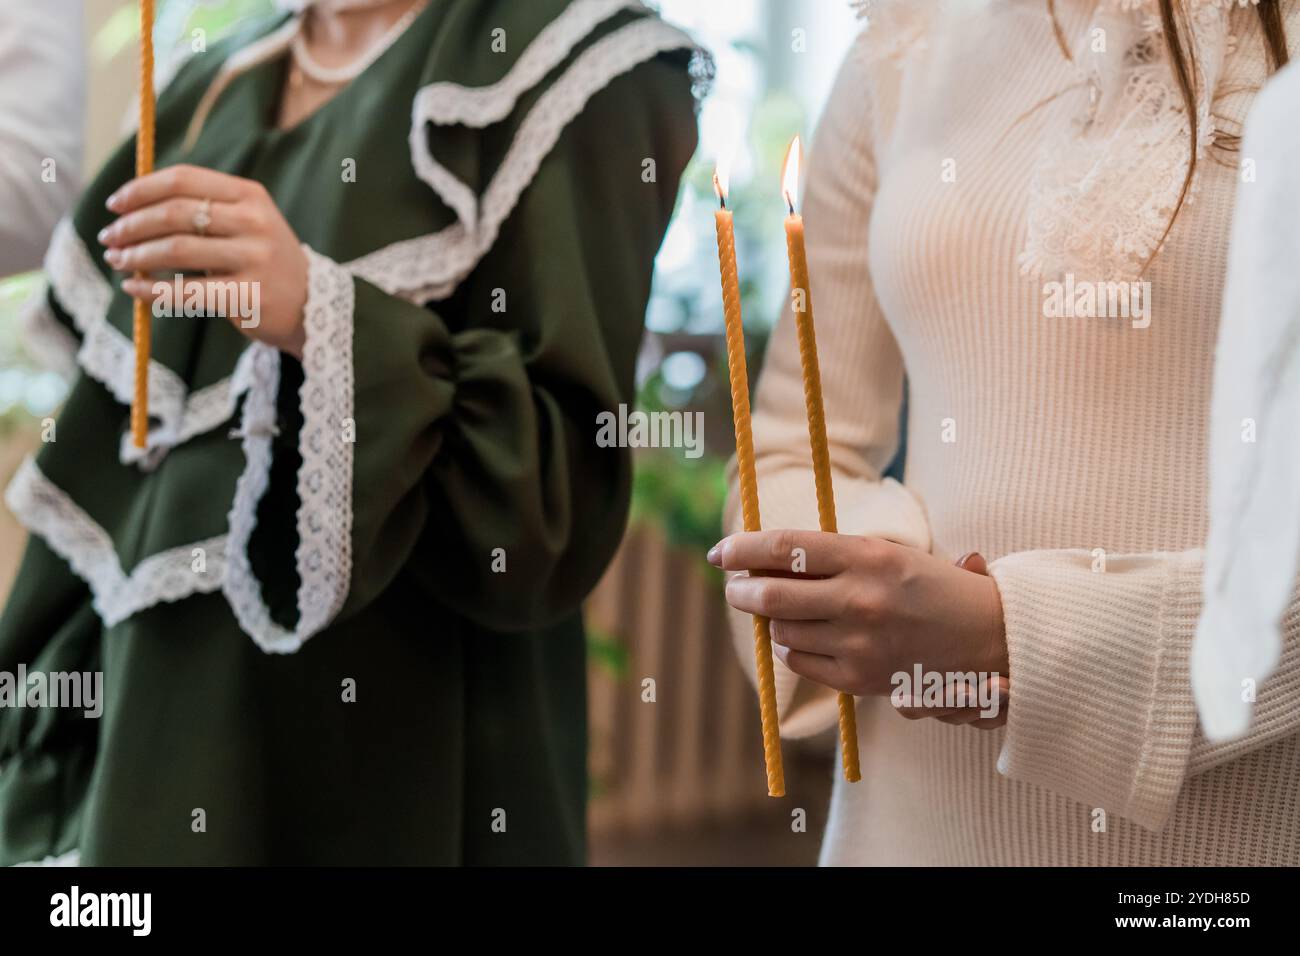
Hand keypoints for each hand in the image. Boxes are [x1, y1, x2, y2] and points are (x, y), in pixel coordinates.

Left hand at [99, 164, 308, 357]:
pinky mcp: (249, 296)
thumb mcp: (246, 224)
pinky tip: (134, 288)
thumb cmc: (264, 262)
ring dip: (136, 255)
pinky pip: (187, 291)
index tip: (115, 204)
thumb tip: (132, 207)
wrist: (312, 306)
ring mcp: (255, 259)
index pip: (184, 179)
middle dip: (132, 224)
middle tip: (110, 237)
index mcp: (250, 195)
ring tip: (118, 261)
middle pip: (175, 213)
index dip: (141, 189)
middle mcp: (255, 222)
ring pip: (177, 250)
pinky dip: (152, 288)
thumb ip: (202, 210)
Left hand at [708, 531, 1009, 727]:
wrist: (989, 635)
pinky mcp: (861, 678)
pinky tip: (803, 637)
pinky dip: (792, 647)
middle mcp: (860, 599)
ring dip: (771, 619)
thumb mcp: (884, 555)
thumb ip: (828, 557)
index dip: (742, 548)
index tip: (719, 552)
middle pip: (771, 594)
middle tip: (734, 586)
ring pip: (782, 630)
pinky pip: (801, 661)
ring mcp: (860, 643)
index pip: (785, 548)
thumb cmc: (930, 585)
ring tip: (780, 610)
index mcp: (867, 556)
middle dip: (741, 590)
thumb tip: (761, 562)